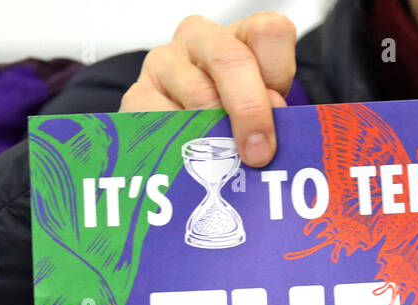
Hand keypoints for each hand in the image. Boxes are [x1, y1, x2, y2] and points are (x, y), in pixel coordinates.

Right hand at [119, 11, 296, 166]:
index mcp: (239, 36)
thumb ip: (269, 114)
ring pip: (199, 96)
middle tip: (258, 154)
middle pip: (230, 59)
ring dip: (217, 135)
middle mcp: (199, 38)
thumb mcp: (258, 115)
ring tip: (222, 160)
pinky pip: (166, 123)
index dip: (277, 73)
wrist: (174, 139)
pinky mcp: (137, 95)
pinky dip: (184, 146)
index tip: (279, 113)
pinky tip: (190, 157)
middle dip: (249, 110)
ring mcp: (163, 62)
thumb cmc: (225, 123)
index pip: (269, 32)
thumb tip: (265, 125)